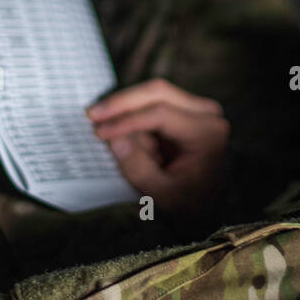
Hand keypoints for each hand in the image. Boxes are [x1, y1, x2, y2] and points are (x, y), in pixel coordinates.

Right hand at [87, 79, 229, 217]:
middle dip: (121, 103)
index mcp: (207, 133)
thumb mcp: (162, 194)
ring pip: (152, 95)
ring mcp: (196, 109)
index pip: (161, 113)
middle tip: (91, 114)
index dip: (126, 120)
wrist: (208, 207)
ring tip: (105, 132)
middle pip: (157, 93)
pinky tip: (121, 134)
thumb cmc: (189, 203)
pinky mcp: (184, 111)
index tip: (98, 131)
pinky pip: (152, 105)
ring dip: (126, 113)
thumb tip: (114, 139)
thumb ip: (138, 168)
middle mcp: (206, 114)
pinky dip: (133, 118)